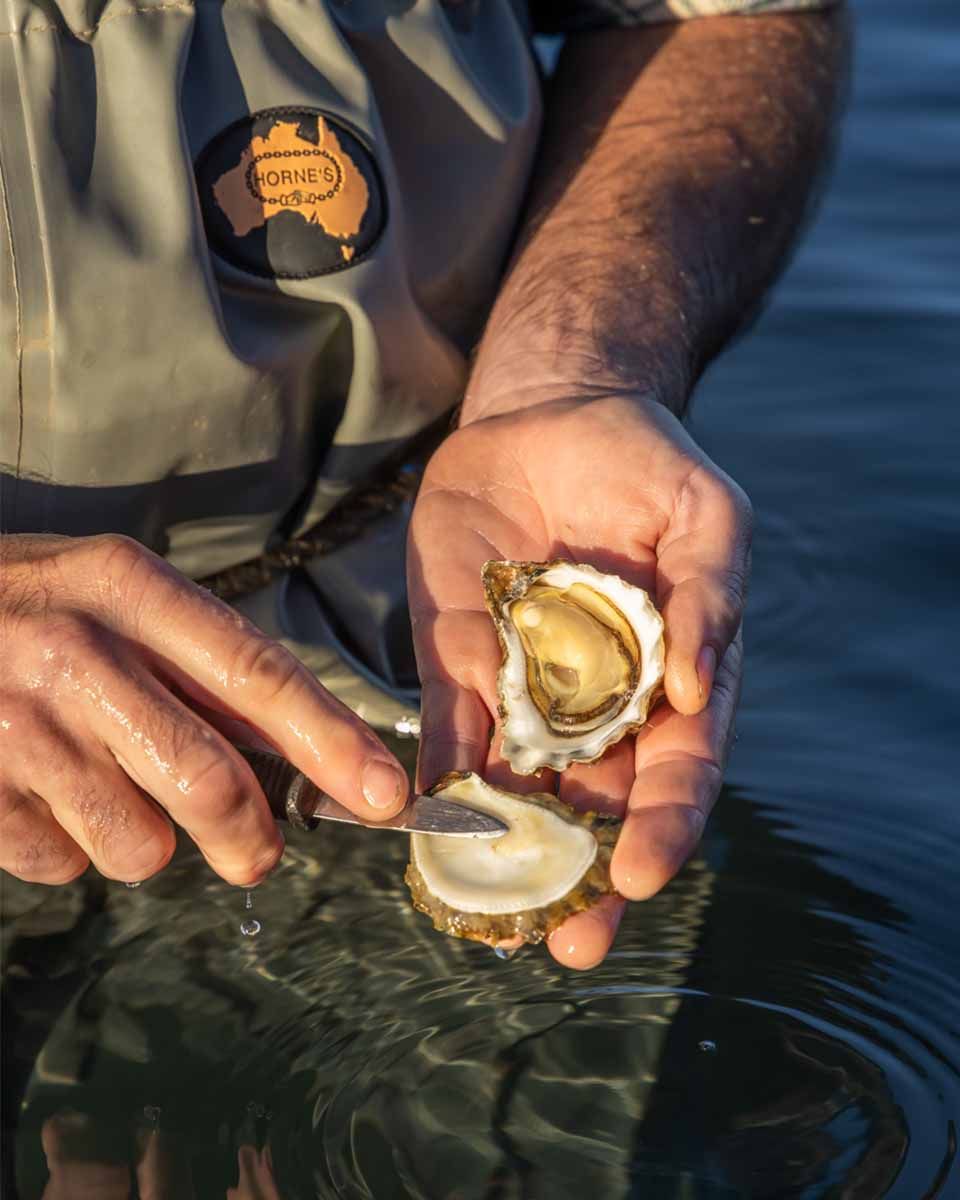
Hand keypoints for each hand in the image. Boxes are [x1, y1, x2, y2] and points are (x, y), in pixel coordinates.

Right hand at [0, 534, 408, 885]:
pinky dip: (74, 849)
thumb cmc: (31, 606)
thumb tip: (306, 752)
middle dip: (252, 838)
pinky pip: (63, 865)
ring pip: (138, 845)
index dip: (331, 742)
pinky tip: (49, 794)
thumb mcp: (117, 594)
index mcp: (129, 589)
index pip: (255, 673)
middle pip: (209, 780)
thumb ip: (203, 664)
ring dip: (148, 842)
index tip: (386, 796)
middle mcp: (77, 653)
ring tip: (112, 789)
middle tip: (257, 852)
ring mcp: (17, 724)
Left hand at [407, 394, 748, 968]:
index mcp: (674, 680)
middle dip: (586, 878)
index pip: (679, 771)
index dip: (664, 826)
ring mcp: (528, 687)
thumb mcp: (706, 516)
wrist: (551, 415)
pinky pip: (451, 729)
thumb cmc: (646, 466)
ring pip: (520, 788)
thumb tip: (699, 685)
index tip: (643, 875)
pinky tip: (425, 826)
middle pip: (599, 807)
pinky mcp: (459, 659)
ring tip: (489, 916)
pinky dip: (439, 780)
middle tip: (569, 944)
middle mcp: (603, 704)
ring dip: (505, 852)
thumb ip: (710, 595)